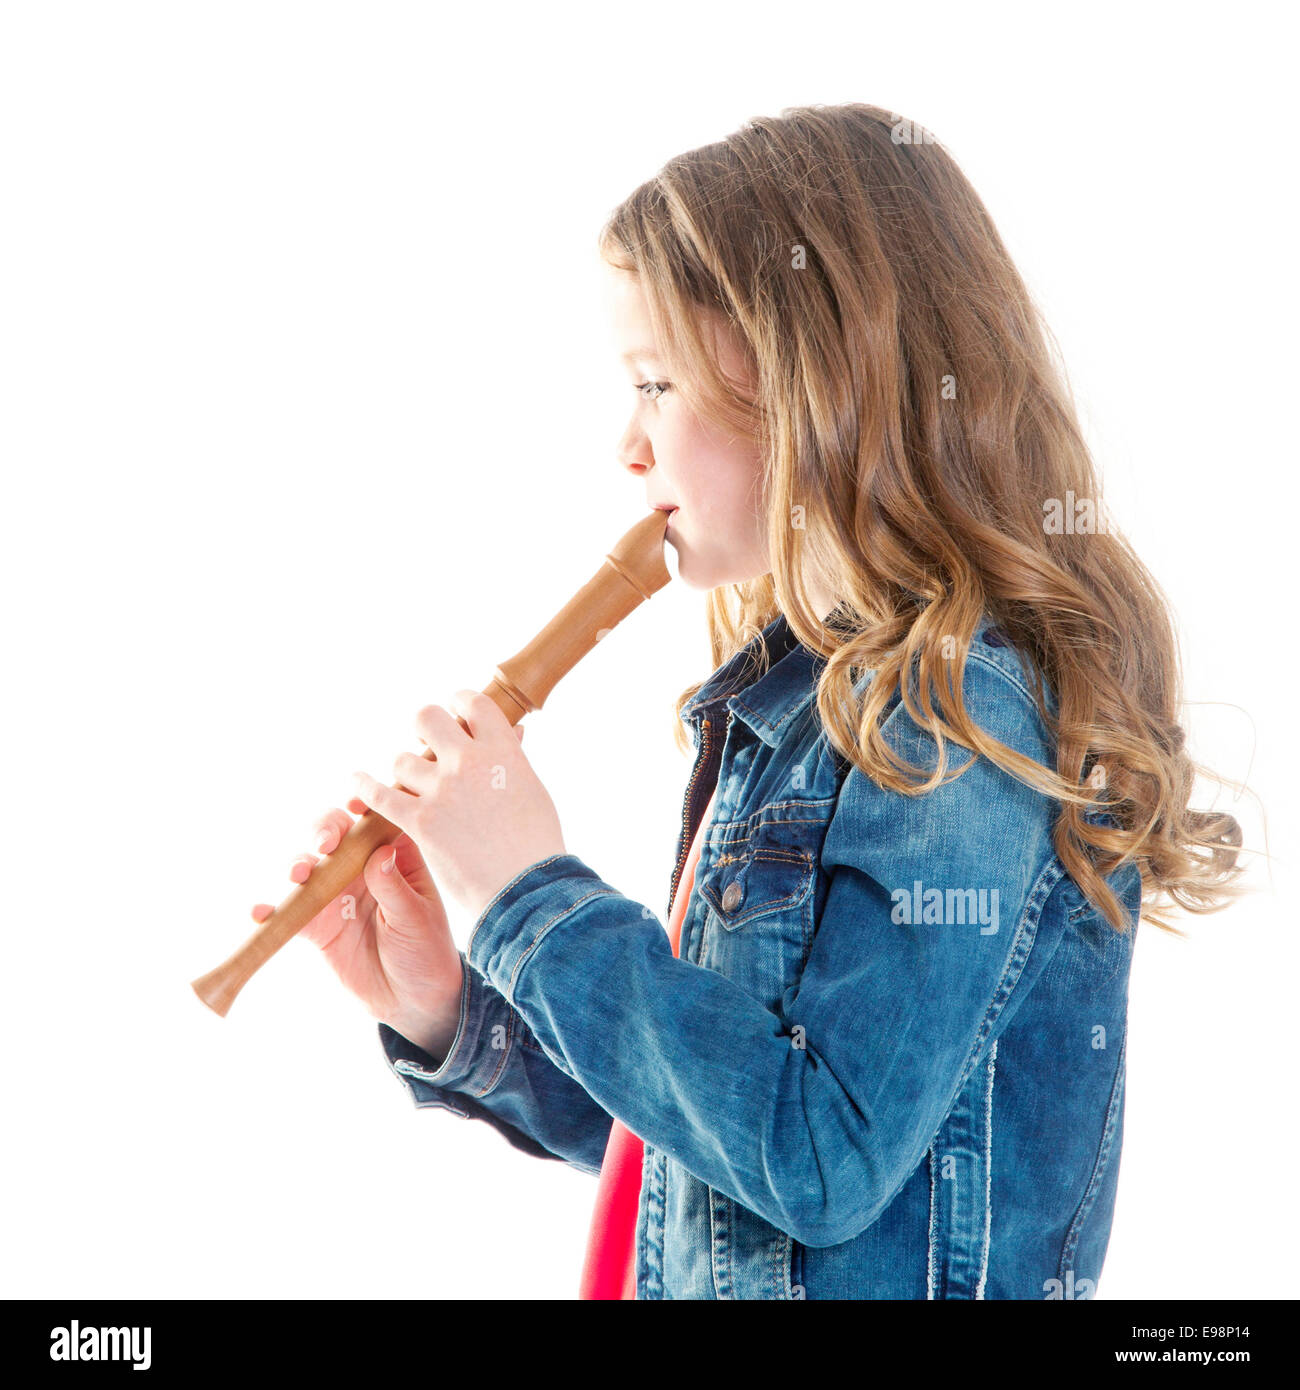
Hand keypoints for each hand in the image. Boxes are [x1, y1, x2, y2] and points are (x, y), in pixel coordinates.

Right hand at [250, 796, 468, 1057]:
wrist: (411, 1000)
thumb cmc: (426, 951)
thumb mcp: (417, 919)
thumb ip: (395, 888)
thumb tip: (380, 853)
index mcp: (396, 858)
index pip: (377, 823)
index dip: (366, 807)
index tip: (356, 806)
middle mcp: (362, 869)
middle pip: (337, 835)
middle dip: (326, 830)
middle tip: (325, 844)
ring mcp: (336, 894)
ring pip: (309, 866)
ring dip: (298, 863)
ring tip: (298, 874)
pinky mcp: (316, 924)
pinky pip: (290, 912)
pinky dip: (272, 910)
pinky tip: (262, 913)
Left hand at [351, 692, 565, 923]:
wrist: (525, 887)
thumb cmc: (536, 843)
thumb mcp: (533, 789)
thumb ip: (513, 757)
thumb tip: (515, 729)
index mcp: (502, 750)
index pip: (473, 703)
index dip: (459, 702)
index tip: (455, 711)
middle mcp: (469, 762)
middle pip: (427, 717)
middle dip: (424, 728)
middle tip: (428, 744)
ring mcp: (441, 790)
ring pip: (401, 760)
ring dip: (405, 771)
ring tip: (412, 785)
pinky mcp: (419, 820)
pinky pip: (379, 794)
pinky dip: (364, 788)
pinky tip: (358, 784)